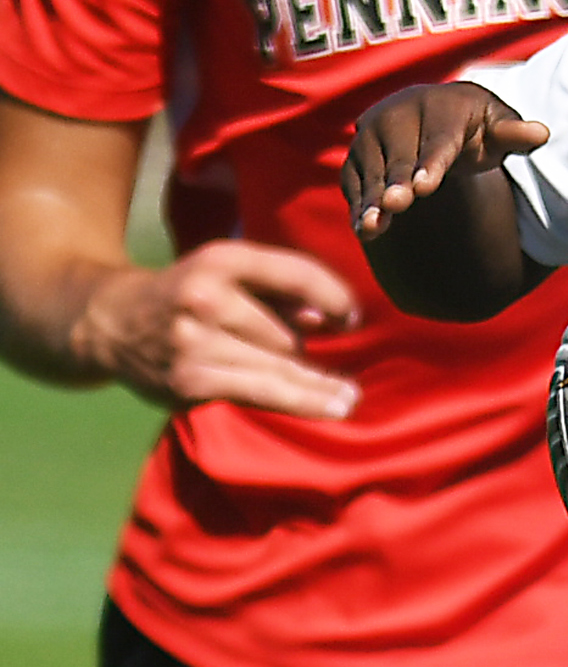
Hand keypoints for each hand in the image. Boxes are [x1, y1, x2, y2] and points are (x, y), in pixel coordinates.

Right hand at [70, 241, 361, 419]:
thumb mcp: (230, 273)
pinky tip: (330, 407)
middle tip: (328, 366)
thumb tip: (331, 319)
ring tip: (349, 399)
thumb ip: (280, 289)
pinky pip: (259, 392)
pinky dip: (299, 401)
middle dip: (306, 348)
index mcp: (222, 259)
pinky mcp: (189, 382)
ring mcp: (194, 342)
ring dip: (318, 384)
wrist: (114, 322)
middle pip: (286, 332)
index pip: (295, 274)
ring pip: (278, 366)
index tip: (354, 318)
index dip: (334, 296)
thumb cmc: (191, 295)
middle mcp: (205, 297)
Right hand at [343, 82, 548, 238]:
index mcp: (442, 107)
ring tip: (372, 226)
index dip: (433, 162)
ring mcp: (372, 134)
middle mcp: (400, 115)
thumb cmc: (474, 127)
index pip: (439, 139)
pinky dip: (357, 204)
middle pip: (400, 155)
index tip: (426, 186)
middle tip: (396, 205)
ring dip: (371, 198)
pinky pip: (353, 181)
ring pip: (372, 170)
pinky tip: (363, 228)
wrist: (431, 113)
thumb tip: (542, 133)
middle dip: (397, 181)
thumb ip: (515, 133)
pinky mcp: (355, 156)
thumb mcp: (497, 126)